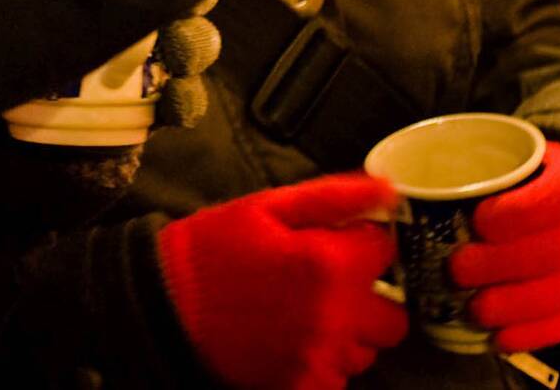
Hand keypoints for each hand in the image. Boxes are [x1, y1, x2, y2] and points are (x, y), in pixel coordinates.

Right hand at [157, 173, 409, 389]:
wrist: (164, 304)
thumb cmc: (213, 248)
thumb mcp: (266, 208)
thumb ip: (333, 198)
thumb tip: (389, 189)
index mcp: (330, 265)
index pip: (387, 252)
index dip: (366, 244)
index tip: (343, 244)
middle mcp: (336, 318)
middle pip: (394, 317)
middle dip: (371, 299)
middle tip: (333, 287)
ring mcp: (322, 359)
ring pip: (367, 351)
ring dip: (348, 333)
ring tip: (306, 314)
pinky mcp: (306, 387)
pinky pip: (339, 377)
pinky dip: (324, 360)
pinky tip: (292, 340)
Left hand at [452, 141, 559, 353]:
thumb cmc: (545, 183)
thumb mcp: (525, 162)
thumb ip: (483, 173)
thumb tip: (403, 186)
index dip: (519, 213)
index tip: (478, 221)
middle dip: (505, 265)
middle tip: (458, 270)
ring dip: (516, 305)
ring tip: (474, 309)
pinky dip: (534, 333)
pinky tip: (500, 337)